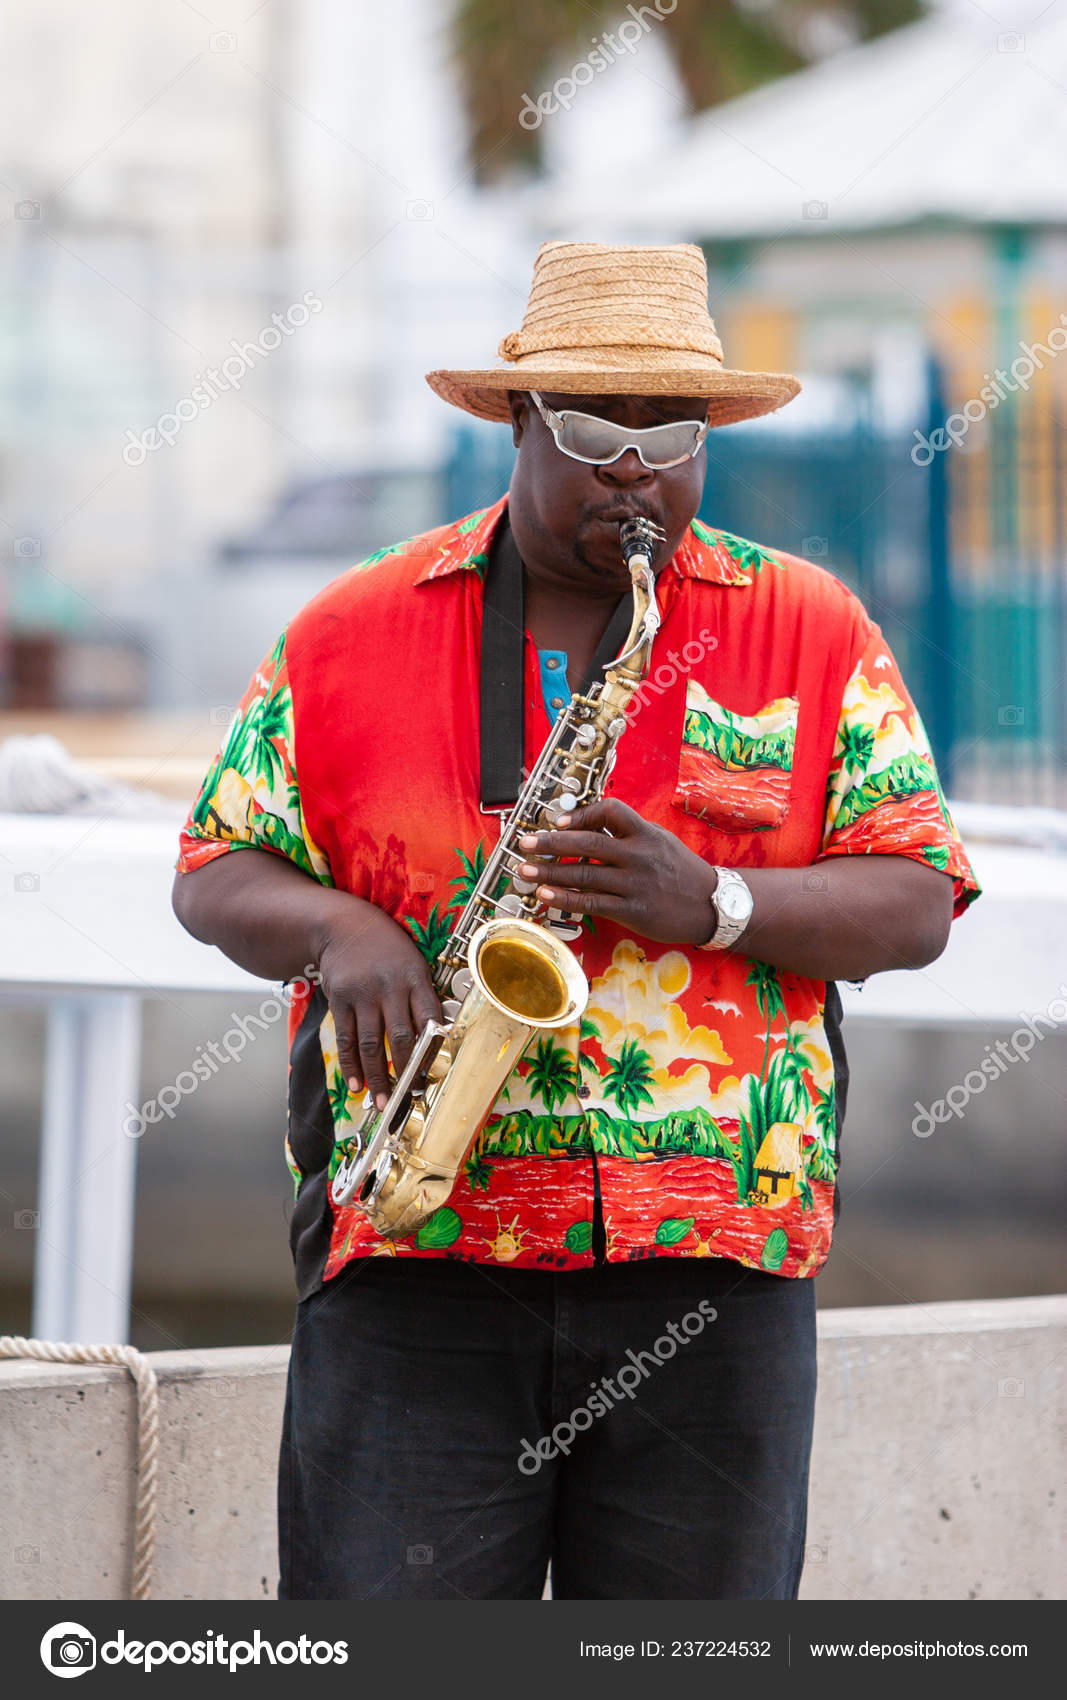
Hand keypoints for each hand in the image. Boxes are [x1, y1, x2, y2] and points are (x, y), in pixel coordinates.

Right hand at [316, 902, 441, 1108]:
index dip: (434, 1048)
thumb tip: (436, 1039)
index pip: (430, 1018)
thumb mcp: (413, 963)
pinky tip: (356, 1084)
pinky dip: (351, 1065)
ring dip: (377, 1077)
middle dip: (406, 1071)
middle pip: (400, 1037)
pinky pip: (346, 1039)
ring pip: (371, 1044)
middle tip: (409, 1097)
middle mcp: (389, 986)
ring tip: (383, 1101)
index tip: (436, 1073)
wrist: (344, 925)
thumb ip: (421, 998)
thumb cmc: (387, 949)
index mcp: (415, 977)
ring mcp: (362, 994)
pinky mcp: (339, 999)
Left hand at [517, 797, 718, 945]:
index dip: (581, 814)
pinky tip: (545, 894)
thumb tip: (588, 829)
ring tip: (524, 869)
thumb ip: (629, 835)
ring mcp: (635, 884)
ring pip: (584, 873)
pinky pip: (591, 902)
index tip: (559, 822)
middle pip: (587, 841)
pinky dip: (565, 897)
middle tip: (525, 842)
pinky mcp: (633, 910)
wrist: (711, 905)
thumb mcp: (660, 842)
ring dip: (549, 871)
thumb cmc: (681, 872)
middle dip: (550, 842)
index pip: (609, 811)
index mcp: (645, 833)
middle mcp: (639, 855)